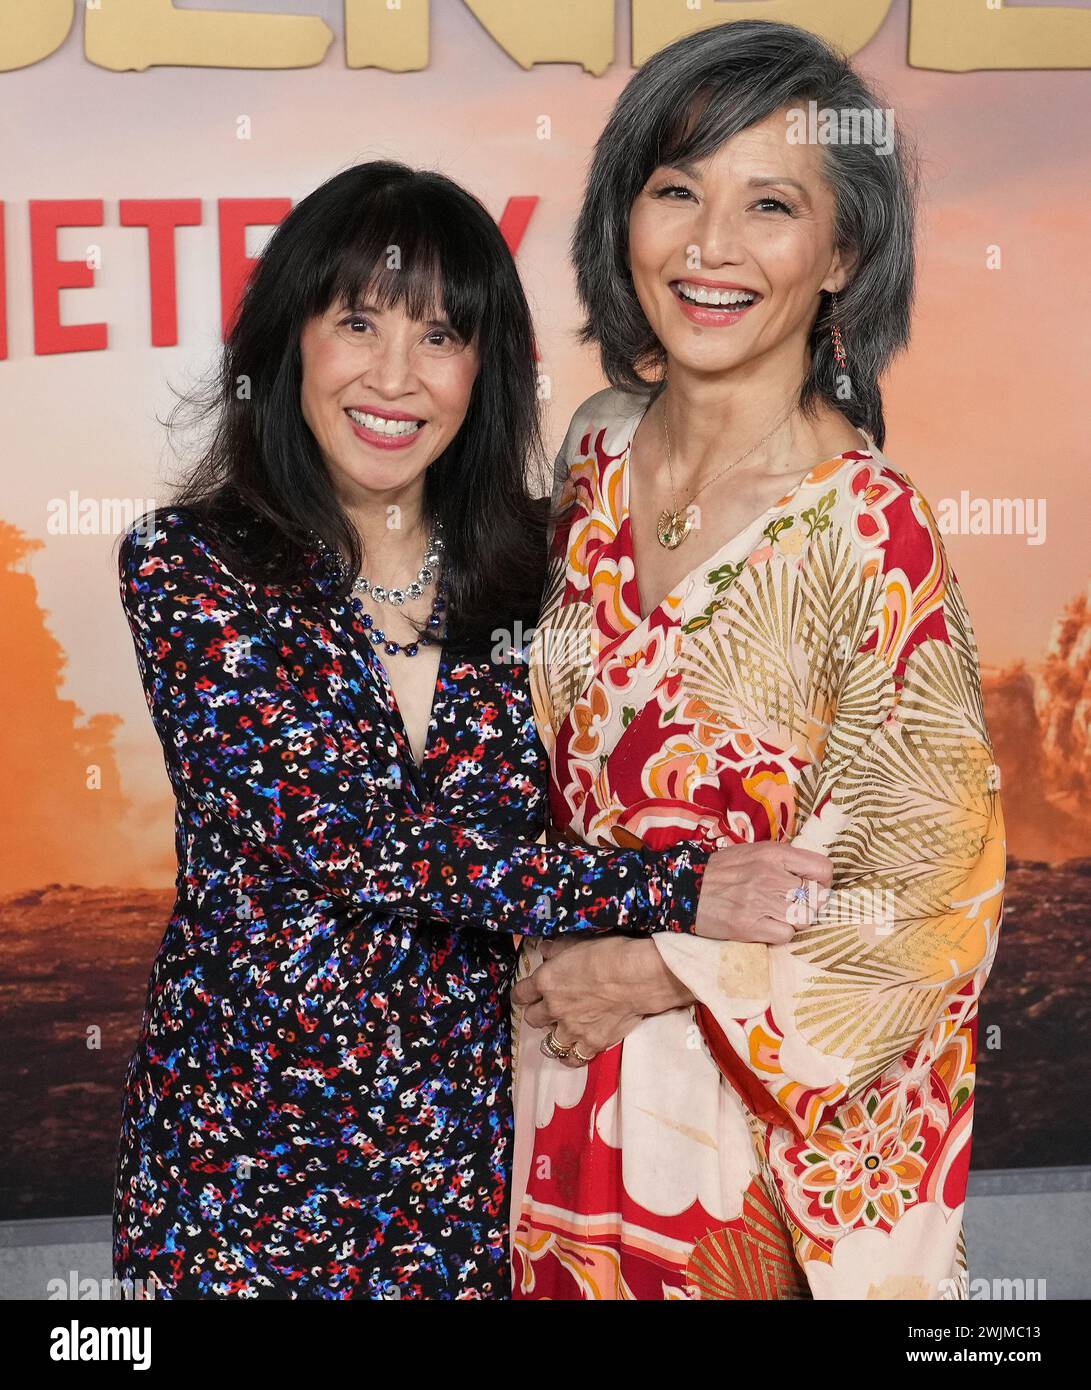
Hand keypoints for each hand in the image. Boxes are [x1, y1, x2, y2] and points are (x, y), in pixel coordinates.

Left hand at [512, 936, 693, 1066]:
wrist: (636, 977)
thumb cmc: (608, 954)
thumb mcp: (578, 943)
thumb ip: (557, 949)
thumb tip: (545, 949)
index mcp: (546, 981)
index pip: (521, 993)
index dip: (522, 994)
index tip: (526, 994)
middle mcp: (554, 1008)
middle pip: (532, 1019)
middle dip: (538, 1014)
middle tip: (548, 1010)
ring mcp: (572, 1029)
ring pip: (549, 1043)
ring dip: (553, 1037)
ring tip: (560, 1032)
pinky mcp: (592, 1042)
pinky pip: (574, 1058)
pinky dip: (572, 1055)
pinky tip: (573, 1051)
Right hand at [693, 841, 832, 943]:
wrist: (682, 887)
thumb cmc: (722, 871)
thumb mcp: (754, 853)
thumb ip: (784, 861)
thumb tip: (816, 879)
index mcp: (774, 854)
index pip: (822, 869)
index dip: (822, 882)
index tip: (811, 888)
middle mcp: (770, 875)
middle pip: (816, 898)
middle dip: (808, 905)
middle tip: (790, 906)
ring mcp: (760, 901)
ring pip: (804, 919)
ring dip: (794, 921)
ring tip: (775, 915)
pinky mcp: (749, 926)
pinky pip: (786, 935)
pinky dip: (779, 934)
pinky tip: (764, 926)